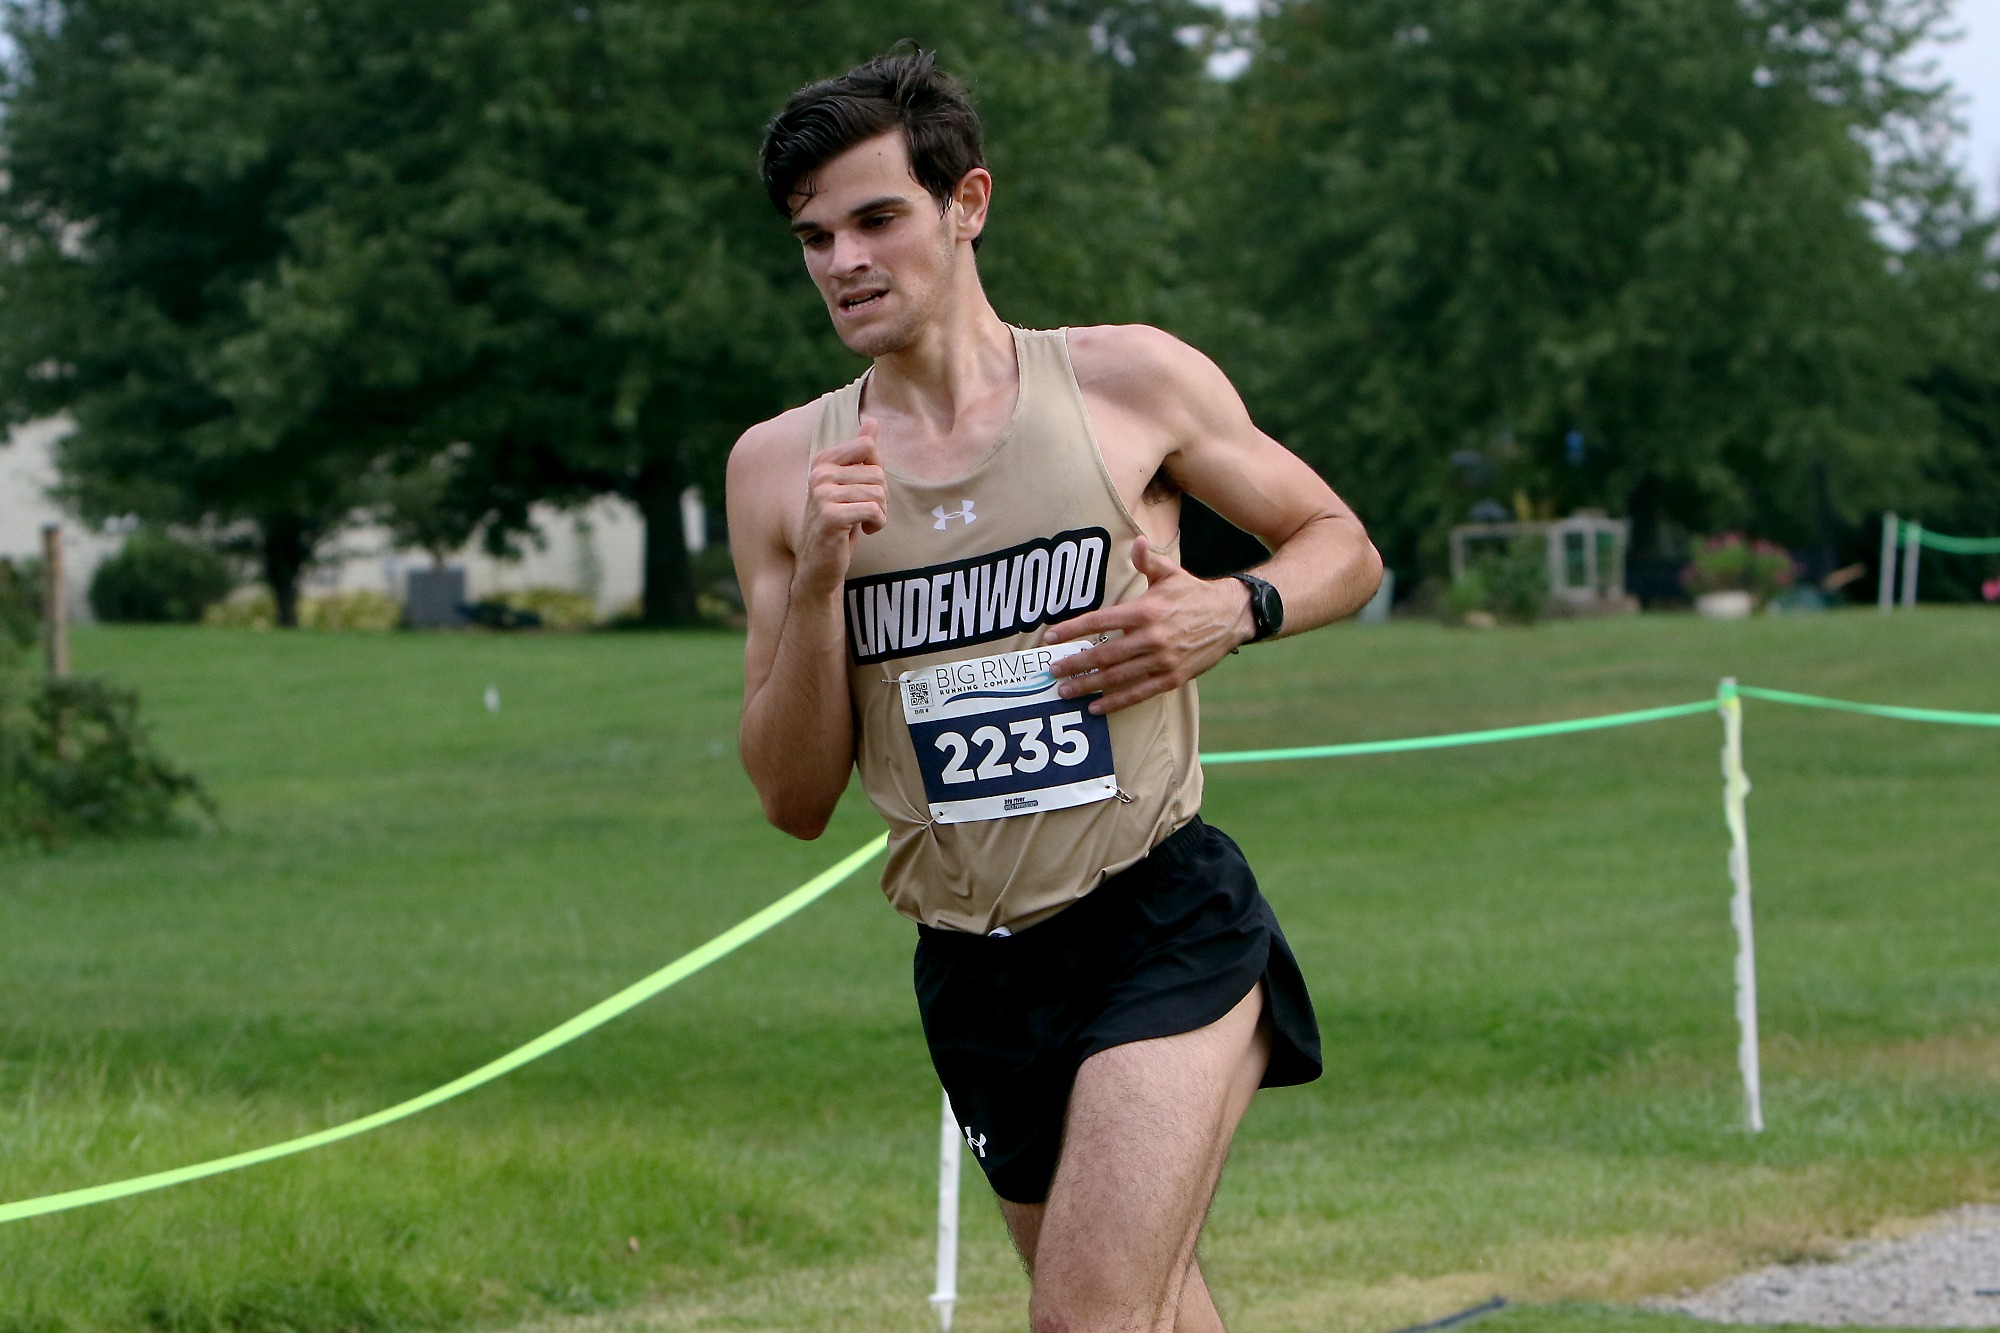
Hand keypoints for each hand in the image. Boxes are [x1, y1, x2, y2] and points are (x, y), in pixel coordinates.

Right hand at [793, 417, 885, 597]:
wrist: (820, 564)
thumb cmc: (839, 524)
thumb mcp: (851, 485)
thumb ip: (860, 453)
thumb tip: (872, 421)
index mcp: (823, 461)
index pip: (868, 447)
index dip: (877, 472)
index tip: (865, 491)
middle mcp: (819, 474)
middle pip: (878, 474)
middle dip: (881, 498)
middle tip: (864, 514)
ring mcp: (822, 494)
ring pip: (878, 494)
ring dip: (879, 514)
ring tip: (862, 524)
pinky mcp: (830, 515)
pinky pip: (874, 510)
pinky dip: (877, 524)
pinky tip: (863, 532)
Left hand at [1042, 535, 1254, 713]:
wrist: (1231, 617)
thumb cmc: (1194, 594)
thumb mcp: (1171, 574)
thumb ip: (1148, 561)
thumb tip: (1137, 542)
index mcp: (1146, 610)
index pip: (1100, 621)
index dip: (1072, 630)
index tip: (1050, 637)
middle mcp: (1152, 637)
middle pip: (1104, 654)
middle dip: (1075, 663)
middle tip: (1052, 671)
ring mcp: (1162, 660)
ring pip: (1117, 677)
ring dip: (1088, 685)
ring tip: (1065, 691)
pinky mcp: (1172, 678)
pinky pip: (1139, 693)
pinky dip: (1116, 702)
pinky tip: (1095, 707)